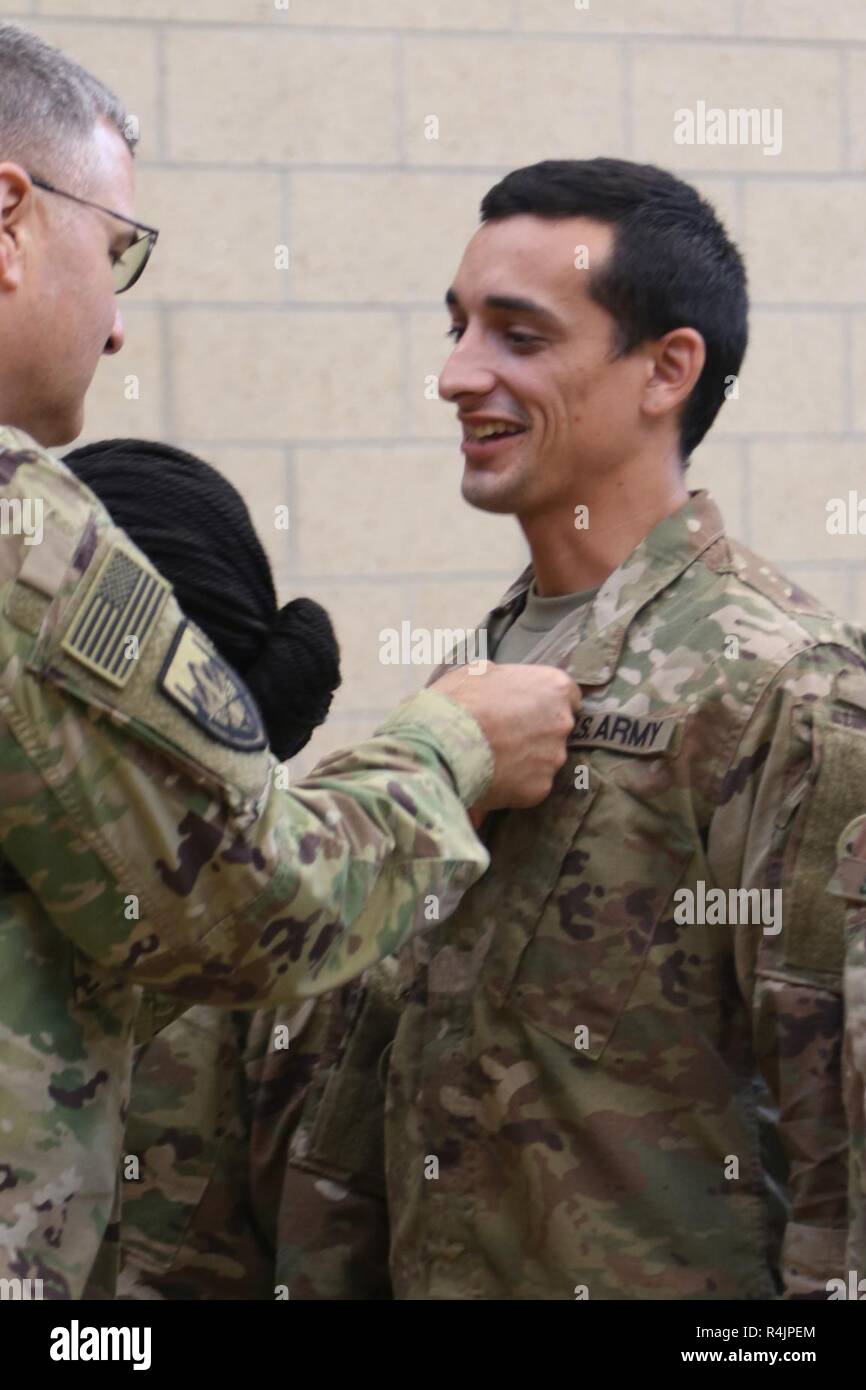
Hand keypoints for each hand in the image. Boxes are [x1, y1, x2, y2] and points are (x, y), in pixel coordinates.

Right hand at [432, 661, 579, 812]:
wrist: (442, 745)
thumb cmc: (458, 701)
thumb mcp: (478, 672)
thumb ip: (505, 678)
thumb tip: (502, 683)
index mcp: (554, 687)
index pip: (568, 696)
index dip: (545, 703)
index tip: (528, 709)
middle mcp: (562, 722)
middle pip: (557, 729)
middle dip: (537, 732)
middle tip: (505, 735)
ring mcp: (554, 758)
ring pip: (545, 759)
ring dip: (526, 759)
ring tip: (494, 758)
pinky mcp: (540, 788)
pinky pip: (531, 785)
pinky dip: (516, 783)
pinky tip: (493, 776)